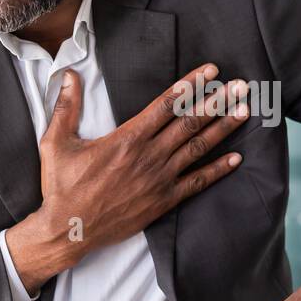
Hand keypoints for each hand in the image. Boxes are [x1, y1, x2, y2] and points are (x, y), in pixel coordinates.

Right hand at [5, 63, 249, 291]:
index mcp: (127, 138)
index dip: (191, 84)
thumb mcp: (56, 142)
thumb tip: (68, 74)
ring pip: (198, 148)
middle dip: (217, 101)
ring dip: (224, 128)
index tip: (211, 70)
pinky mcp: (164, 201)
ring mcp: (159, 179)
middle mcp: (149, 156)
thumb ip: (66, 107)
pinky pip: (197, 182)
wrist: (69, 230)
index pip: (166, 104)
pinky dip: (218, 170)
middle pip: (190, 121)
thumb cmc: (62, 185)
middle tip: (240, 85)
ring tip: (244, 110)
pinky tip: (236, 158)